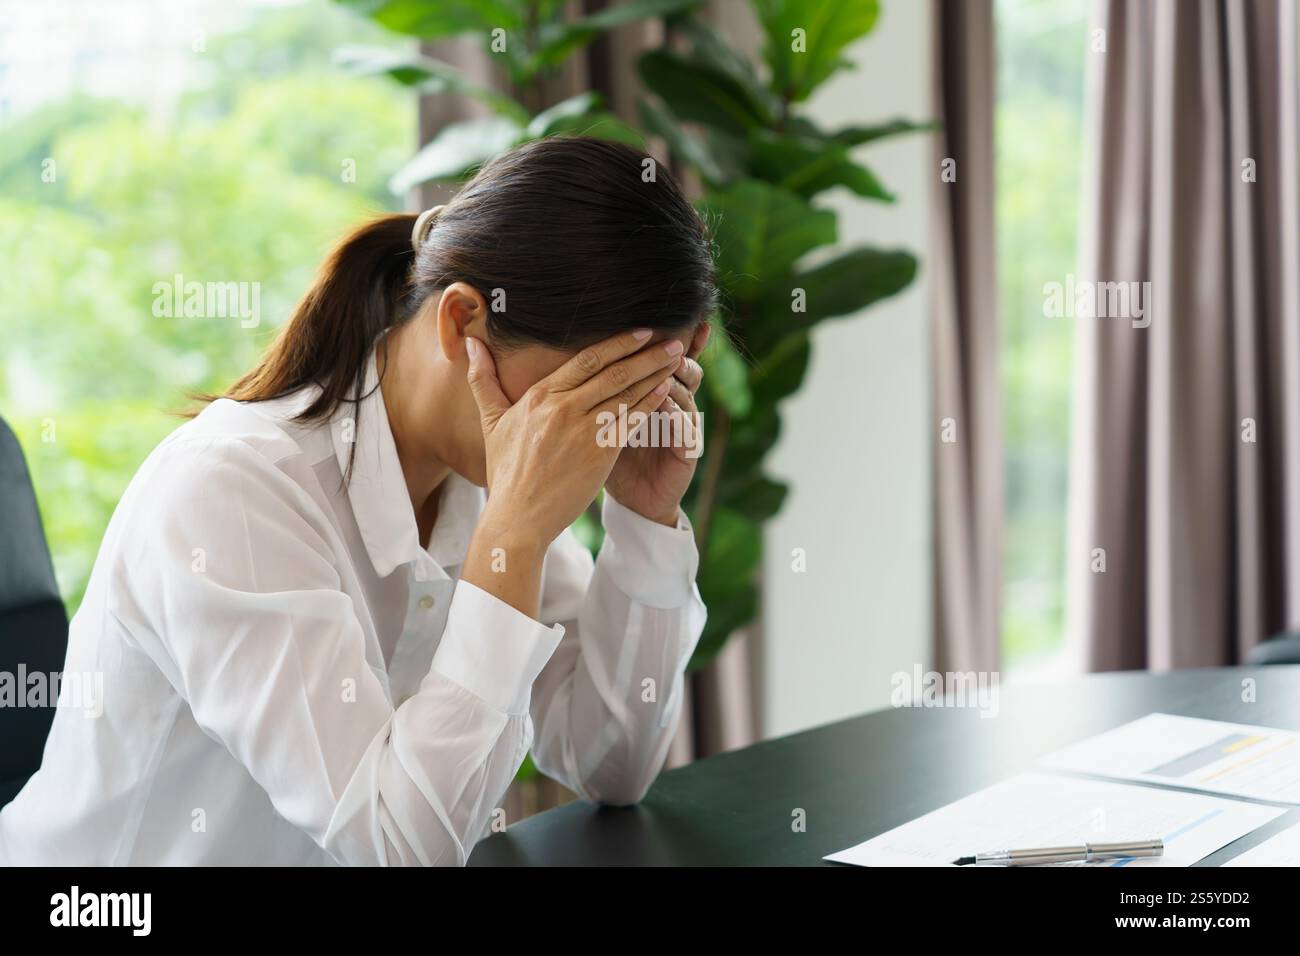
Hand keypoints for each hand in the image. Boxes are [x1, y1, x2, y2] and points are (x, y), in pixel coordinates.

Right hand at [464, 328, 682, 550]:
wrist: (517, 518)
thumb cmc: (505, 471)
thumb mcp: (491, 421)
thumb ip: (483, 380)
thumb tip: (470, 345)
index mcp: (540, 396)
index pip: (586, 359)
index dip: (618, 343)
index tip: (641, 331)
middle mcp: (563, 408)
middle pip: (612, 371)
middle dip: (645, 353)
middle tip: (673, 340)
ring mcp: (583, 431)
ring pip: (626, 394)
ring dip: (655, 375)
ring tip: (677, 361)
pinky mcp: (599, 454)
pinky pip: (630, 423)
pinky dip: (650, 405)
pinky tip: (666, 392)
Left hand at [605, 323, 709, 525]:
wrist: (636, 502)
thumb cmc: (612, 461)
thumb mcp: (597, 425)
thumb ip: (589, 394)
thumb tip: (554, 364)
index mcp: (649, 396)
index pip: (652, 362)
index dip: (651, 342)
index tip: (643, 320)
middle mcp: (671, 405)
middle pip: (678, 369)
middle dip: (668, 352)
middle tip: (658, 335)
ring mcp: (682, 427)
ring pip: (686, 394)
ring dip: (674, 379)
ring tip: (664, 365)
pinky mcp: (688, 451)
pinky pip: (687, 428)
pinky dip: (677, 413)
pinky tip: (666, 402)